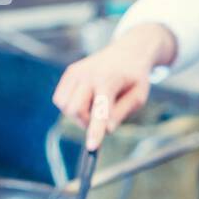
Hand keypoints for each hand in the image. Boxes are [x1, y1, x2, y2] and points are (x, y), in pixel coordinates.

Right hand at [52, 23, 175, 147]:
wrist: (128, 51)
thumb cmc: (135, 77)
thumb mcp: (139, 96)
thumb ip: (122, 112)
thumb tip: (107, 129)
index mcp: (109, 80)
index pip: (100, 110)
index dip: (96, 130)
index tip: (92, 147)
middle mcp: (89, 74)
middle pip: (75, 110)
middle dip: (86, 123)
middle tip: (101, 120)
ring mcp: (76, 71)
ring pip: (65, 106)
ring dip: (78, 115)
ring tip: (95, 107)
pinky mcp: (70, 72)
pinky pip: (60, 99)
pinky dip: (71, 106)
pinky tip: (87, 100)